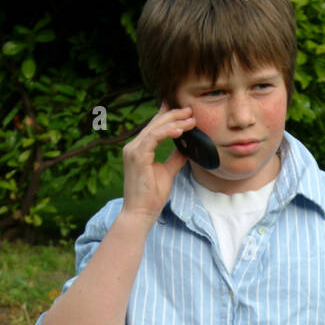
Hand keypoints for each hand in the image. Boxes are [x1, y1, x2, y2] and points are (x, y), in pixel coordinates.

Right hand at [121, 100, 194, 223]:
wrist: (140, 213)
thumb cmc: (151, 196)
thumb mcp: (167, 172)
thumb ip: (175, 158)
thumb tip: (188, 148)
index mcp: (139, 149)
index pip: (154, 127)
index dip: (169, 117)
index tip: (185, 112)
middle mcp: (133, 147)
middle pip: (155, 124)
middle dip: (174, 115)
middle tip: (190, 110)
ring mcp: (133, 150)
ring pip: (155, 128)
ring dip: (174, 122)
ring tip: (190, 120)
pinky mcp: (137, 156)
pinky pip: (153, 138)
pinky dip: (167, 132)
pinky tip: (180, 131)